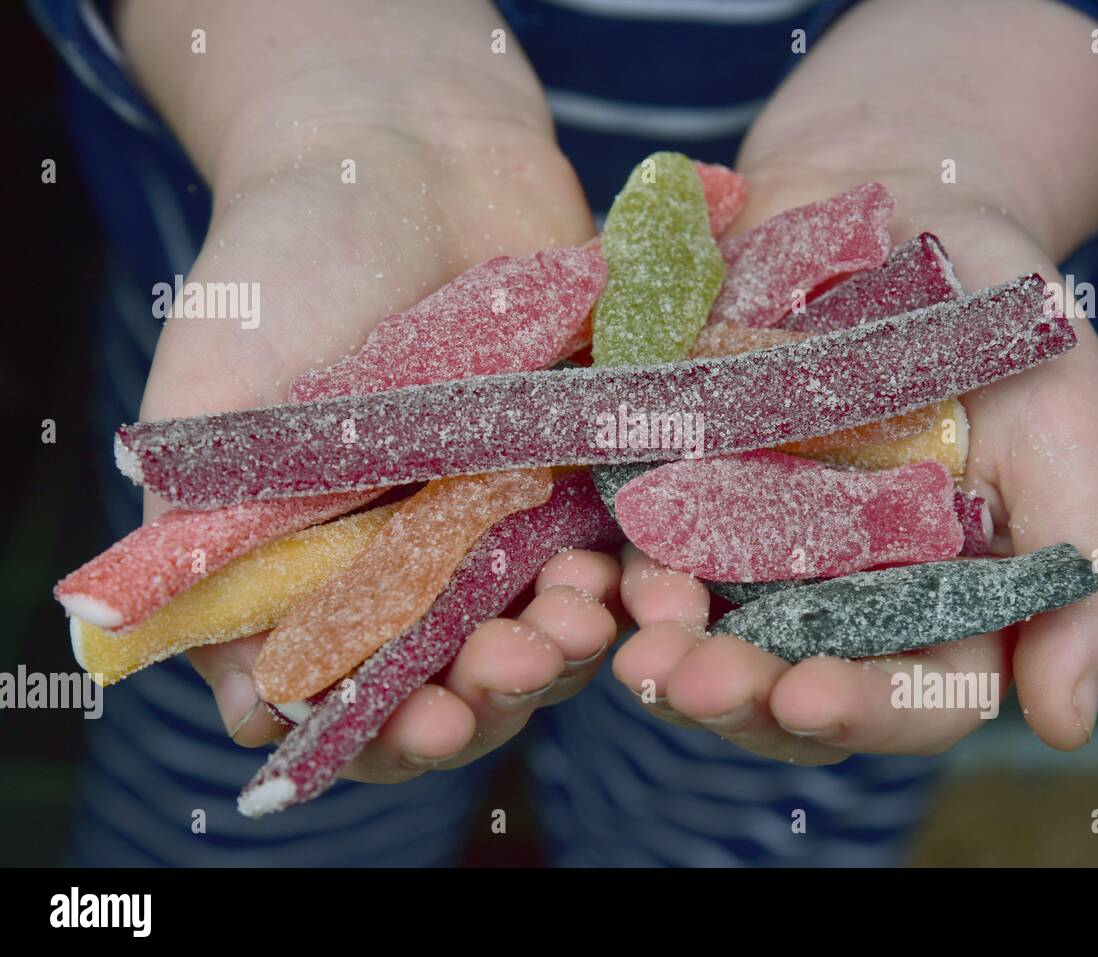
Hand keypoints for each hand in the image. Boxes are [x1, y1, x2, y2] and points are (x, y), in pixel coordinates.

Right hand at [120, 0, 617, 775]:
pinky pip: (624, 542)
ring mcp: (511, 517)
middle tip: (519, 663)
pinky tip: (648, 574)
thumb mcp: (216, 405)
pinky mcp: (589, 465)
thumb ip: (209, 545)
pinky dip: (639, 571)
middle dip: (498, 689)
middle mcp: (422, 560)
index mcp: (326, 567)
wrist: (402, 153)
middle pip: (469, 673)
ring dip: (572, 640)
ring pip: (551, 621)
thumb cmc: (282, 270)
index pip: (360, 692)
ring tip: (580, 614)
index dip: (393, 732)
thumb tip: (251, 708)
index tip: (428, 724)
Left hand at [612, 0, 1097, 761]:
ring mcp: (753, 551)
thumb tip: (1064, 728)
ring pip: (706, 635)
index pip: (914, 696)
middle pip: (790, 687)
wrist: (895, 205)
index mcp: (941, 601)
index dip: (864, 711)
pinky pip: (639, 548)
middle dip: (739, 696)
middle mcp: (841, 597)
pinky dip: (616, 572)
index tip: (810, 697)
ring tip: (636, 648)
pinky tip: (594, 574)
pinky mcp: (682, 492)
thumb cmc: (996, 316)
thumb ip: (1088, 567)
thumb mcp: (1065, 424)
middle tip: (687, 683)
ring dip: (665, 651)